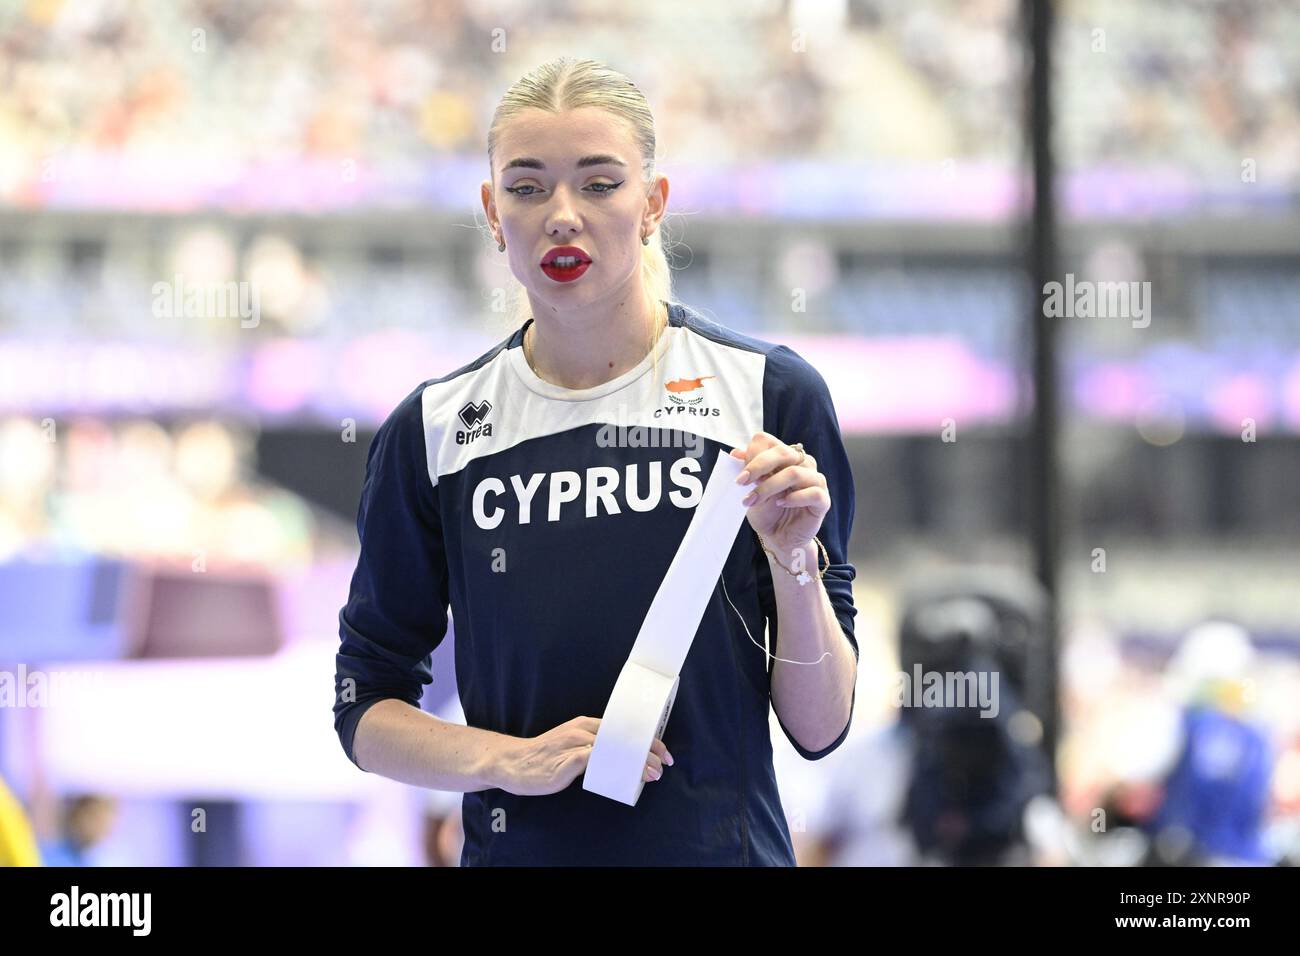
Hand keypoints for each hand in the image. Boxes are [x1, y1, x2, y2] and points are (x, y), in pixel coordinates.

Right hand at [497, 716, 672, 795]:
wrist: (513, 762)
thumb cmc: (545, 757)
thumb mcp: (572, 745)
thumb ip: (593, 749)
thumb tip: (620, 761)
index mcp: (586, 725)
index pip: (623, 729)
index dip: (646, 740)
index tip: (664, 753)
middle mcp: (582, 730)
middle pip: (622, 737)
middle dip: (648, 751)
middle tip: (664, 764)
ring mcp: (574, 744)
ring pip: (613, 748)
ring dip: (636, 761)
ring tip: (651, 773)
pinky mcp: (566, 761)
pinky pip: (593, 759)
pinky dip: (611, 765)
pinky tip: (625, 775)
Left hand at [730, 431, 829, 553]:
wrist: (779, 537)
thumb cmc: (767, 511)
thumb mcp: (752, 490)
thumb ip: (748, 471)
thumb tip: (736, 453)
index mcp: (784, 456)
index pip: (768, 441)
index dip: (752, 454)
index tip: (739, 475)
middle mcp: (802, 463)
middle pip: (783, 452)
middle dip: (758, 465)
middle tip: (741, 482)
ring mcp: (815, 480)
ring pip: (794, 473)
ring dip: (769, 486)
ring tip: (753, 500)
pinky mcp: (823, 500)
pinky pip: (813, 493)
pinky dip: (794, 498)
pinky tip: (780, 504)